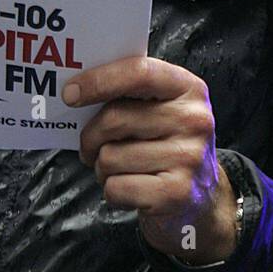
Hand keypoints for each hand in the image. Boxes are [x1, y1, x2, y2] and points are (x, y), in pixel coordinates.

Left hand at [66, 55, 237, 264]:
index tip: (69, 93)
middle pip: (115, 118)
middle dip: (90, 136)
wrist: (202, 199)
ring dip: (103, 168)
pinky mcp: (176, 193)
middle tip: (90, 147)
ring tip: (121, 170)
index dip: (99, 80)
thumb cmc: (167, 146)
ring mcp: (188, 157)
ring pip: (110, 157)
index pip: (140, 72)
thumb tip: (75, 92)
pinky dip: (113, 191)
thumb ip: (129, 95)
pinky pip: (116, 187)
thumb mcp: (161, 110)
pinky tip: (131, 189)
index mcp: (188, 89)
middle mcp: (194, 120)